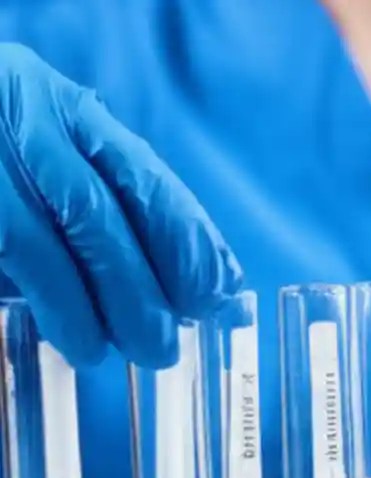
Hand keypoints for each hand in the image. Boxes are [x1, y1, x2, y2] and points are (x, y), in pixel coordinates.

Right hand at [0, 44, 239, 367]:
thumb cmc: (3, 160)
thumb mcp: (54, 153)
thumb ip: (117, 204)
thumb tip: (206, 286)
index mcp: (55, 101)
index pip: (139, 174)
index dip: (184, 241)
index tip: (215, 296)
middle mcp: (13, 115)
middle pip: (91, 211)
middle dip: (137, 288)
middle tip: (161, 346)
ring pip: (31, 241)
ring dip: (77, 306)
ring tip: (101, 351)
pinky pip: (0, 255)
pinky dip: (34, 299)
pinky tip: (57, 331)